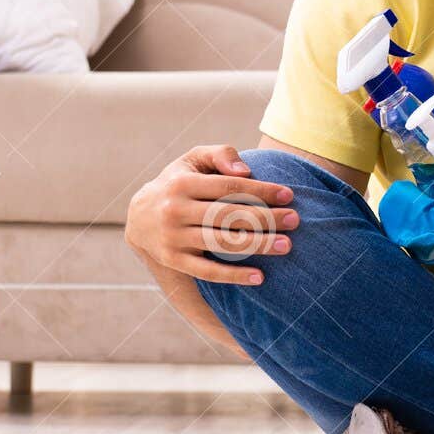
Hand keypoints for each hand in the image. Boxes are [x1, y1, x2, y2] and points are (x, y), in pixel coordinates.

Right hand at [125, 144, 298, 285]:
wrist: (138, 217)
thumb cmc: (178, 182)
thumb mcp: (192, 160)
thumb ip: (220, 155)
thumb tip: (246, 172)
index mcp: (182, 183)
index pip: (229, 186)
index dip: (261, 190)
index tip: (289, 195)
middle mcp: (175, 210)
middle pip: (229, 215)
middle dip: (266, 218)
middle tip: (295, 220)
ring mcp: (173, 238)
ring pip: (222, 243)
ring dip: (258, 245)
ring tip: (287, 245)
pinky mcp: (173, 261)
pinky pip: (207, 272)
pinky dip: (234, 276)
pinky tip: (260, 277)